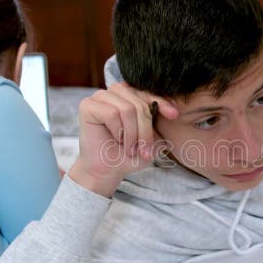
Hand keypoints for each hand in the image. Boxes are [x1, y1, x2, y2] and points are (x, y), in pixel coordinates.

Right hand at [67, 82, 177, 196]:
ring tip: (129, 148)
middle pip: (138, 103)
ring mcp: (100, 96)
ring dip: (131, 134)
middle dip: (145, 130)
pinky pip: (111, 113)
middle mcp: (115, 92)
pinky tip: (115, 139)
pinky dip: (117, 131)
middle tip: (144, 150)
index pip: (148, 93)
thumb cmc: (130, 154)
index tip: (174, 115)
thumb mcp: (152, 138)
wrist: (109, 170)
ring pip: (126, 109)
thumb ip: (161, 124)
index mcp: (130, 95)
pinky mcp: (87, 105)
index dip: (161, 103)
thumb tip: (175, 112)